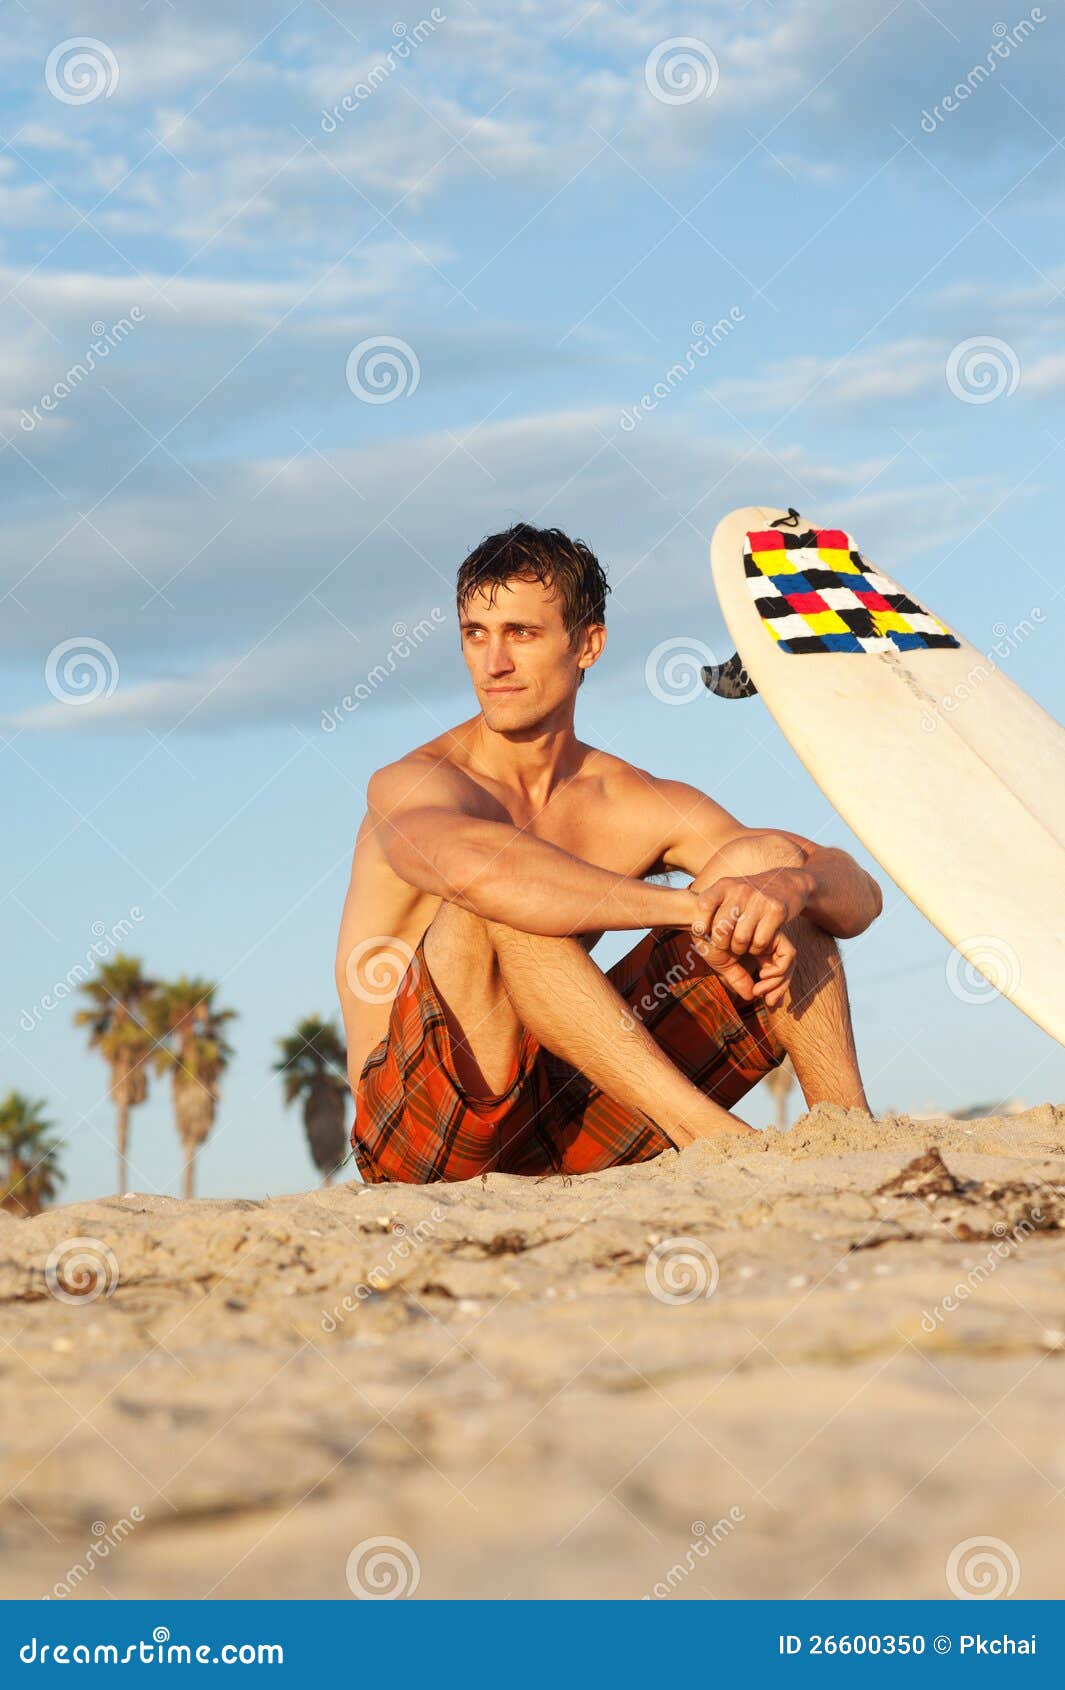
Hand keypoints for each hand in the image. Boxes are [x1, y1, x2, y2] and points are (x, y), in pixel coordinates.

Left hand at [689, 867, 813, 1008]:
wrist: (787, 883)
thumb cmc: (751, 896)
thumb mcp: (730, 892)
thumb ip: (712, 907)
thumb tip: (693, 931)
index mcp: (724, 885)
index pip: (702, 906)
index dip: (701, 925)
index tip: (706, 934)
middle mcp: (740, 890)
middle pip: (721, 929)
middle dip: (723, 944)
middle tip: (729, 945)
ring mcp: (759, 899)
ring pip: (740, 939)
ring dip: (741, 949)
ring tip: (743, 945)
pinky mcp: (776, 910)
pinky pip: (760, 942)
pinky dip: (758, 948)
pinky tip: (759, 943)